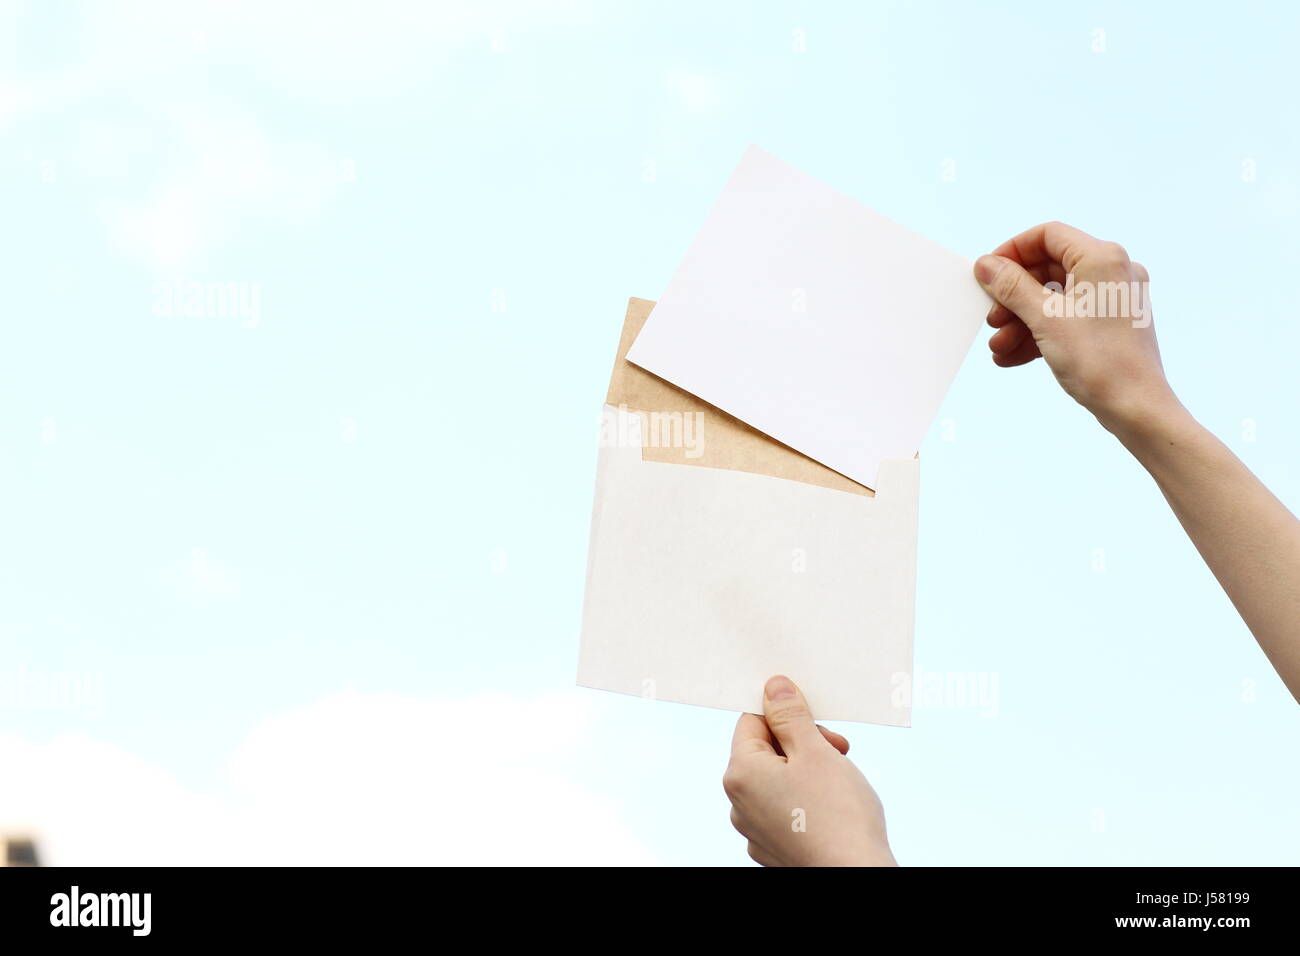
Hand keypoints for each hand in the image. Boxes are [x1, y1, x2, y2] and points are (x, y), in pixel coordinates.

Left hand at [723, 675, 895, 866]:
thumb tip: (773, 687)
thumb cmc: (838, 815)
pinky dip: (806, 799)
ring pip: (777, 780)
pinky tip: (832, 807)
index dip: (786, 715)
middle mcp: (738, 804)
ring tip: (840, 779)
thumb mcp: (815, 751)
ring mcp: (755, 830)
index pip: (752, 722)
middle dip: (802, 743)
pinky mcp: (774, 848)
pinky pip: (784, 808)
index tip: (817, 721)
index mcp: (740, 774)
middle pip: (765, 751)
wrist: (855, 875)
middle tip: (838, 748)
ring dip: (808, 769)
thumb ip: (790, 716)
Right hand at [974, 221, 1178, 433]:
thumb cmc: (1099, 361)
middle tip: (992, 319)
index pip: (1047, 236)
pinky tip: (1014, 357)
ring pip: (1055, 297)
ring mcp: (1114, 299)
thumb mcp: (1045, 319)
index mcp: (1102, 258)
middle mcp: (1113, 271)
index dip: (1012, 252)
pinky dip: (1040, 333)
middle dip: (1014, 297)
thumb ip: (1012, 287)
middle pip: (1048, 268)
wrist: (1136, 408)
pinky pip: (1068, 318)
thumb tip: (986, 265)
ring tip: (1000, 347)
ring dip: (1022, 320)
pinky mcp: (1111, 324)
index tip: (988, 275)